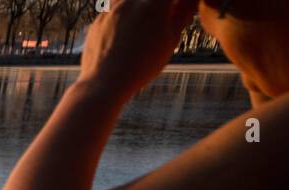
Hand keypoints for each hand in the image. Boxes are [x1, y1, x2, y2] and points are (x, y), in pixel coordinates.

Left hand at [79, 0, 199, 98]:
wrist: (105, 83)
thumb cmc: (142, 66)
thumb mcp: (169, 41)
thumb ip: (181, 15)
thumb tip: (190, 0)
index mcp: (154, 5)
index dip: (174, 3)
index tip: (175, 9)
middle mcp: (131, 1)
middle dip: (156, 5)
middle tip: (160, 18)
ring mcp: (112, 8)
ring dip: (138, 5)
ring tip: (142, 21)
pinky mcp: (98, 19)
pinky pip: (112, 8)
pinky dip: (122, 13)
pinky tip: (124, 31)